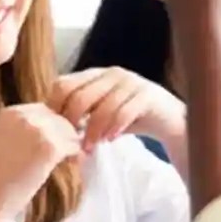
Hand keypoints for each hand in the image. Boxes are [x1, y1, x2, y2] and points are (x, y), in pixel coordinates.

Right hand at [0, 104, 81, 221]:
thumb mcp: (1, 141)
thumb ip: (22, 129)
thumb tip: (52, 129)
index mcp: (9, 113)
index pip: (42, 110)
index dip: (50, 126)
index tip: (51, 143)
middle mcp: (23, 116)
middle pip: (58, 118)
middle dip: (63, 135)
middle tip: (63, 154)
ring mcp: (37, 130)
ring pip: (69, 130)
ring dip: (70, 145)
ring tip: (66, 160)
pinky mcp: (49, 147)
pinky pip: (73, 145)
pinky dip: (74, 156)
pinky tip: (67, 165)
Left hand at [49, 67, 184, 152]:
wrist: (170, 119)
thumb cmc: (129, 118)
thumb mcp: (99, 114)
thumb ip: (79, 117)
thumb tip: (51, 132)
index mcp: (94, 74)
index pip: (63, 84)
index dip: (54, 108)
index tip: (52, 131)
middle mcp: (111, 73)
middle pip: (79, 95)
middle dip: (71, 122)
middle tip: (69, 143)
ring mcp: (130, 82)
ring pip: (102, 106)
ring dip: (93, 131)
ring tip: (89, 148)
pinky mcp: (147, 95)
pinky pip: (123, 112)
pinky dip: (113, 128)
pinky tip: (110, 139)